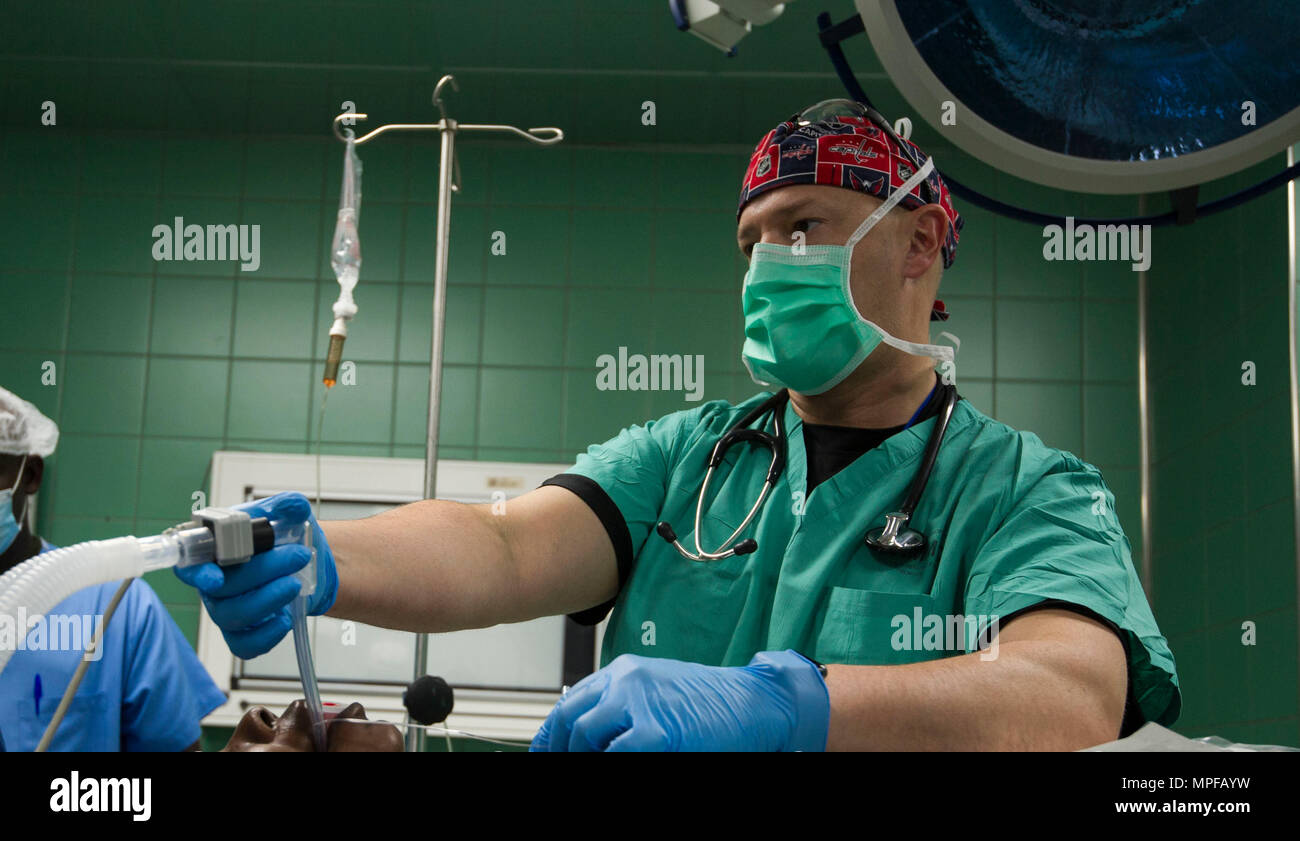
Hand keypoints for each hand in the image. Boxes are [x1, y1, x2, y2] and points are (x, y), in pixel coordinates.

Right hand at [173, 492, 338, 659]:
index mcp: (213, 551)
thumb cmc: (285, 538)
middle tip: (297, 556)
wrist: (306, 562)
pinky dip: (265, 636)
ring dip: (268, 600)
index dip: (198, 573)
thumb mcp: (287, 515)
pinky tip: (285, 619)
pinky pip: (244, 645)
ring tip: (295, 583)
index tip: (216, 577)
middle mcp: (213, 583)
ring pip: (233, 615)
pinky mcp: (244, 632)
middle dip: (263, 572)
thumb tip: (291, 504)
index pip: (190, 564)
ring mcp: (226, 609)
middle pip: (222, 588)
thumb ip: (285, 506)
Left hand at [530, 650, 828, 751]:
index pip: (570, 702)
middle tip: (557, 763)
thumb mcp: (660, 697)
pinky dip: (610, 761)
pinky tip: (619, 763)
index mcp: (625, 672)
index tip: (544, 752)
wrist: (759, 703)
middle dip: (560, 748)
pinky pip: (615, 754)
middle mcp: (626, 680)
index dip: (551, 734)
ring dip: (582, 756)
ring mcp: (640, 702)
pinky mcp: (657, 731)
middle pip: (570, 719)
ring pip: (585, 737)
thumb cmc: (716, 705)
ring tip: (588, 764)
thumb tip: (590, 738)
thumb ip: (624, 710)